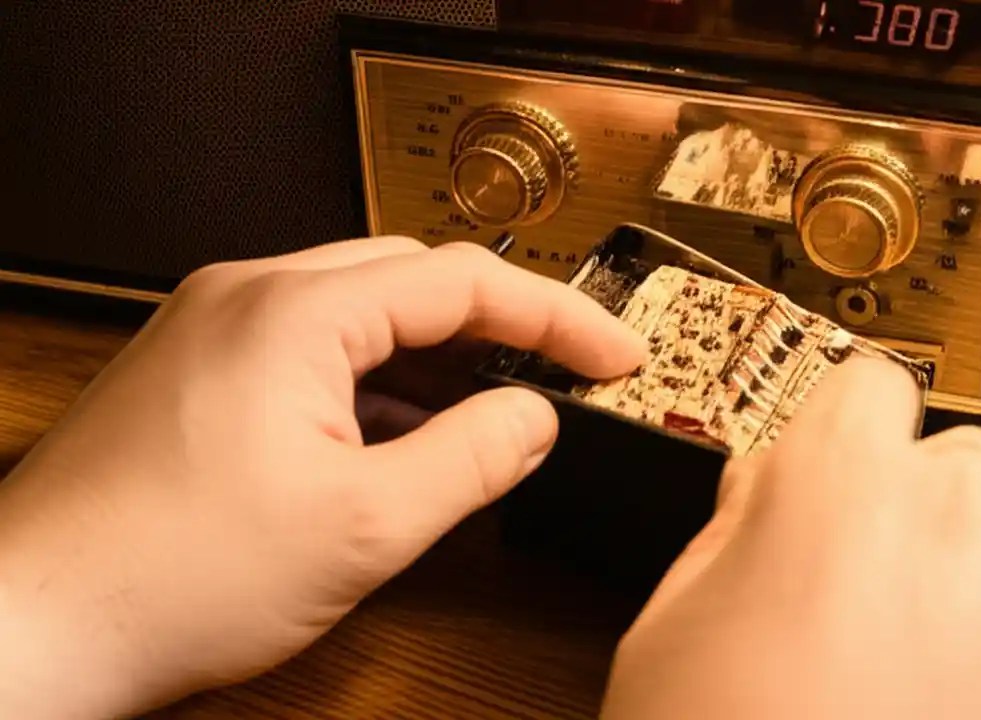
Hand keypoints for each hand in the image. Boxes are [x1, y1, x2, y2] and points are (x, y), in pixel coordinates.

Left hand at [0, 237, 645, 718]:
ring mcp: (214, 327)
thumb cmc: (170, 576)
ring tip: (495, 408)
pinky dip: (376, 380)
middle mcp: (248, 295)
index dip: (558, 317)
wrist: (35, 622)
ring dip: (437, 354)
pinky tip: (404, 432)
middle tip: (566, 373)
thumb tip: (533, 419)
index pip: (463, 282)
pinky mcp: (198, 368)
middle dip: (501, 324)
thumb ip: (472, 457)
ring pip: (362, 312)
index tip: (614, 354)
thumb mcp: (366, 527)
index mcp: (295, 312)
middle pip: (413, 280)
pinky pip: (314, 348)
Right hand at [601, 359, 980, 718]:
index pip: (870, 383)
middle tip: (842, 546)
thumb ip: (732, 527)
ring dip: (959, 543)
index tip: (816, 452)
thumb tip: (763, 487)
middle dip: (904, 482)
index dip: (836, 420)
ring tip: (893, 612)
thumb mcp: (673, 619)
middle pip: (953, 449)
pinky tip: (933, 662)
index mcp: (840, 484)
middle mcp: (945, 524)